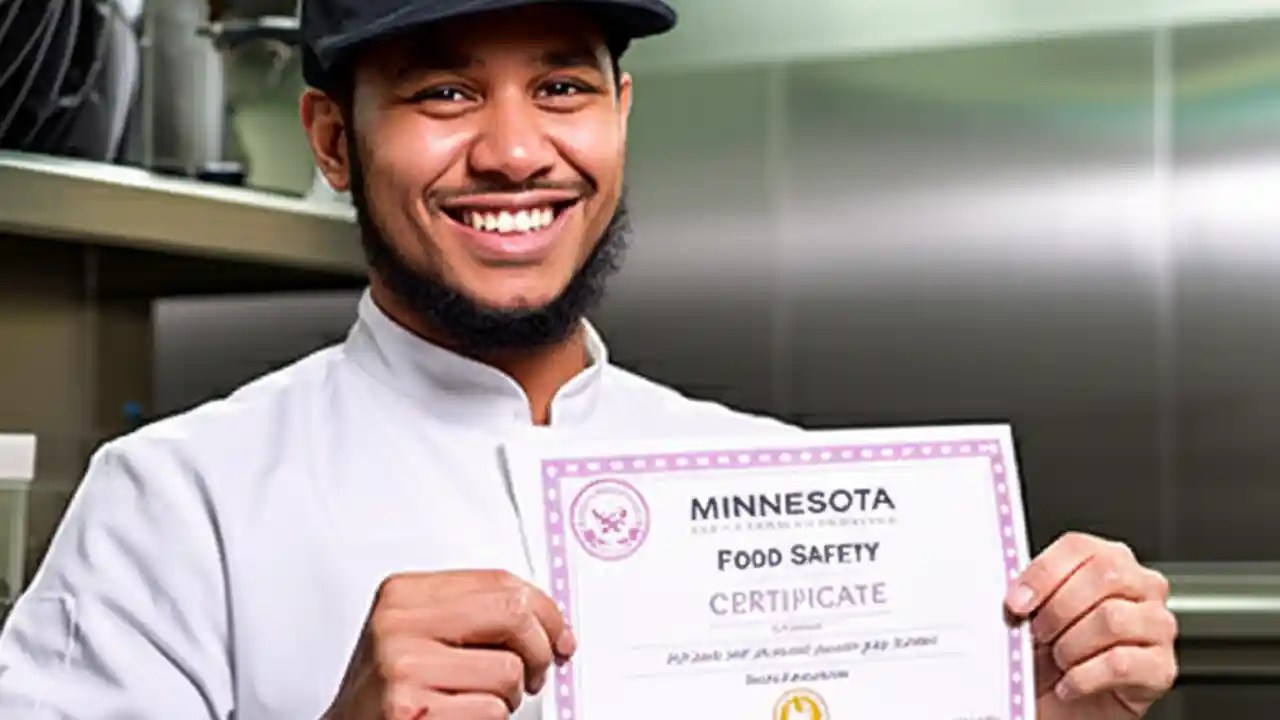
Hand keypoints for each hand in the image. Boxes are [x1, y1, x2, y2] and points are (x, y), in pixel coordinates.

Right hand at [324, 570, 575, 719]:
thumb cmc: (387, 691)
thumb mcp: (416, 634)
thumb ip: (470, 614)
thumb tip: (545, 619)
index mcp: (403, 594)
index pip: (498, 581)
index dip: (545, 608)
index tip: (560, 632)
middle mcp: (399, 624)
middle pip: (512, 614)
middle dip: (541, 648)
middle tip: (539, 672)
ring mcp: (403, 667)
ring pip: (508, 671)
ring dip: (509, 697)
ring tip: (481, 702)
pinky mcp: (412, 711)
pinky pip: (492, 712)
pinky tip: (463, 719)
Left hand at [1006, 533, 1178, 718]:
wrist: (1069, 707)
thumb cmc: (1053, 655)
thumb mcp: (1036, 616)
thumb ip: (1031, 592)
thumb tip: (1016, 591)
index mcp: (1110, 561)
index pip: (1080, 547)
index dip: (1044, 574)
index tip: (1018, 602)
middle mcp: (1142, 587)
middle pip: (1104, 576)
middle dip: (1058, 609)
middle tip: (1038, 634)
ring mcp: (1158, 625)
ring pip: (1113, 619)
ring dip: (1071, 645)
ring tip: (1058, 660)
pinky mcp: (1162, 667)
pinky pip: (1120, 663)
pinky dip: (1083, 677)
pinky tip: (1069, 683)